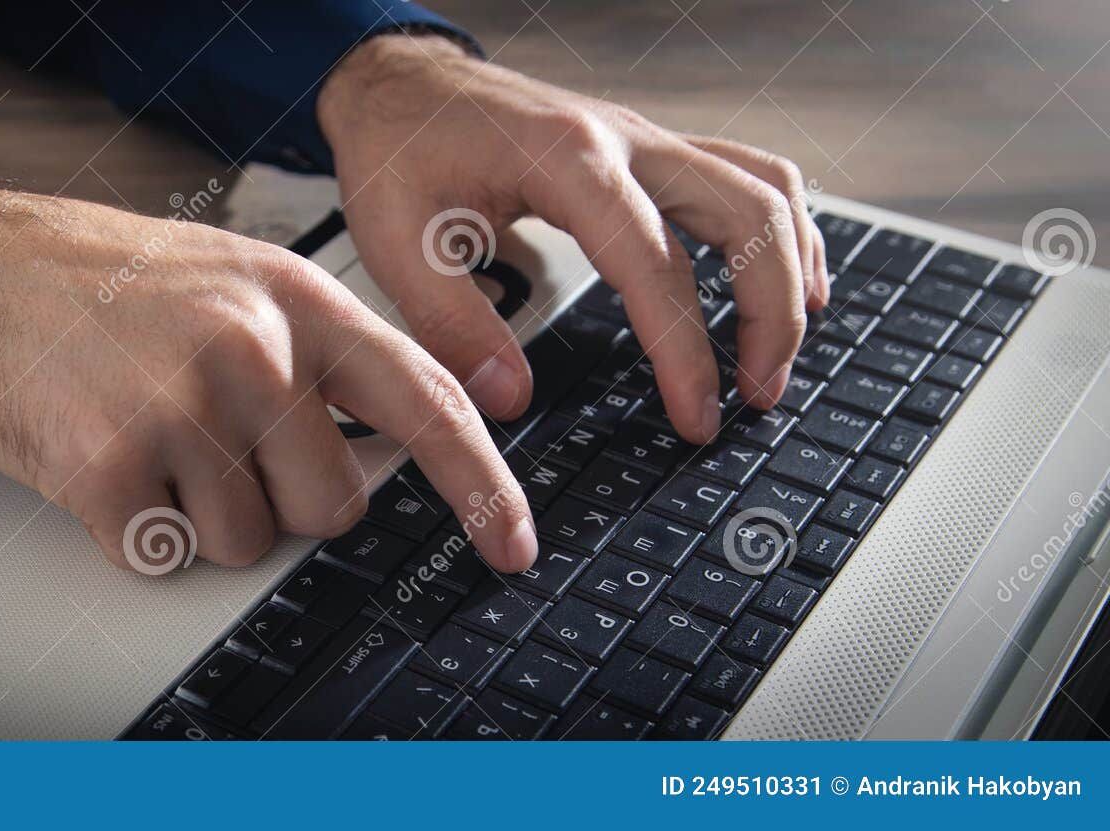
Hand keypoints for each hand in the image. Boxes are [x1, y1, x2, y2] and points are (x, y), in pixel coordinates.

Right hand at [0, 183, 537, 572]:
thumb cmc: (106, 281)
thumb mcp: (236, 279)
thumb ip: (321, 352)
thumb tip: (394, 445)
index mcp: (296, 301)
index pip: (420, 404)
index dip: (479, 483)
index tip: (511, 543)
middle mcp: (252, 351)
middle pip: (330, 507)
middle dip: (281, 499)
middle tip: (213, 440)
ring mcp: (181, 408)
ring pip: (245, 542)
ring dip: (199, 513)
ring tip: (147, 433)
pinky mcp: (109, 468)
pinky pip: (163, 554)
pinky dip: (136, 529)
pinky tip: (105, 457)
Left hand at [317, 34, 827, 443]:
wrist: (403, 83)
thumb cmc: (401, 148)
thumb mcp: (396, 239)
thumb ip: (451, 322)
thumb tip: (510, 398)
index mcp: (565, 160)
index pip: (654, 264)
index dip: (685, 349)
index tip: (696, 415)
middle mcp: (624, 139)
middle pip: (747, 216)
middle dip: (770, 315)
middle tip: (757, 396)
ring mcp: (646, 138)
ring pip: (766, 189)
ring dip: (789, 272)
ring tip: (779, 354)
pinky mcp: (651, 148)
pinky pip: (748, 176)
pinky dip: (782, 231)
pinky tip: (786, 282)